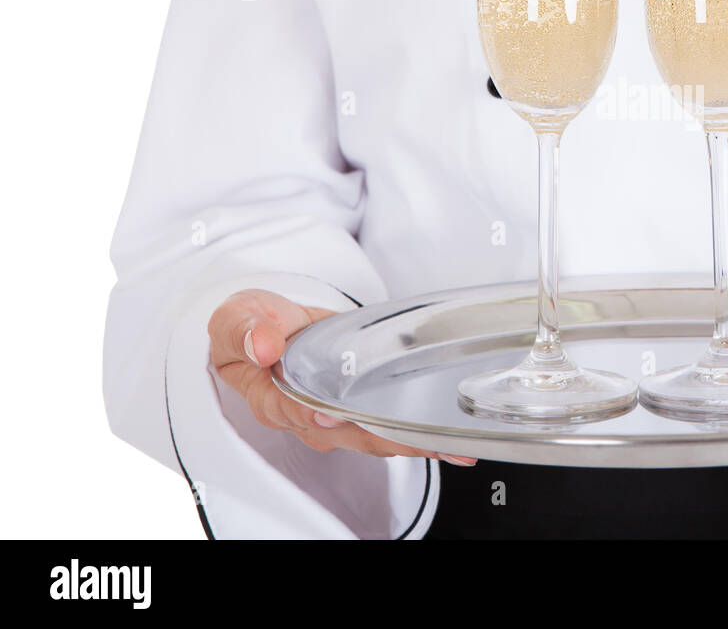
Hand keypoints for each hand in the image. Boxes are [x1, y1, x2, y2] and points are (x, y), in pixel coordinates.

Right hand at [209, 289, 475, 465]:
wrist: (268, 324)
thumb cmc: (251, 327)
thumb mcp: (237, 319)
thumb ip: (247, 330)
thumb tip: (263, 346)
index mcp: (269, 397)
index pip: (294, 410)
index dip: (314, 413)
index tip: (333, 414)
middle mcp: (303, 416)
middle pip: (347, 433)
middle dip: (387, 439)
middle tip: (426, 442)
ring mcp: (331, 417)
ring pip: (372, 436)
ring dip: (411, 442)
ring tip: (451, 447)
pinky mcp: (353, 410)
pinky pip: (383, 426)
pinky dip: (414, 433)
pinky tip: (445, 438)